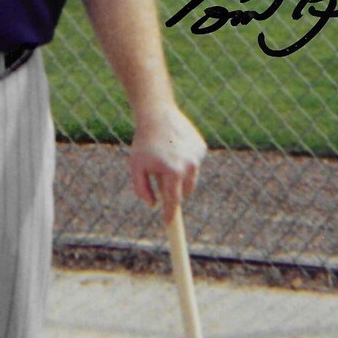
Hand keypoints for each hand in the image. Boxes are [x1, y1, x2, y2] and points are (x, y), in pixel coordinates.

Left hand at [129, 106, 206, 225]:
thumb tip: (153, 205)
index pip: (173, 201)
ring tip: (166, 159)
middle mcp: (189, 166)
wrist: (157, 114)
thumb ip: (142, 189)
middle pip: (185, 192)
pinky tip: (175, 148)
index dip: (170, 214)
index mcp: (173, 172)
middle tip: (162, 182)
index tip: (167, 223)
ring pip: (191, 178)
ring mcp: (197, 156)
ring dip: (180, 176)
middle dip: (175, 192)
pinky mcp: (201, 148)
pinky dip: (186, 162)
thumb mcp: (136, 167)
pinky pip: (194, 163)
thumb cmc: (144, 142)